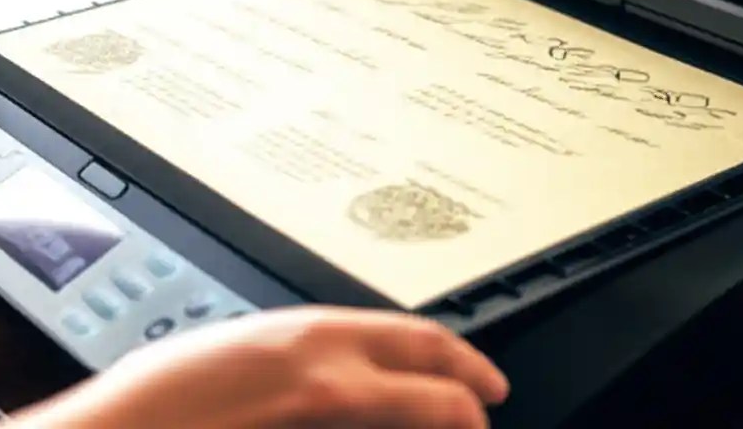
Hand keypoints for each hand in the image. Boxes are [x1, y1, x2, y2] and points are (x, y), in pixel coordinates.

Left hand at [1, 306, 509, 428]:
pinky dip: (368, 341)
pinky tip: (368, 364)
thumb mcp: (306, 422)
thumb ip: (360, 414)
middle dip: (462, 362)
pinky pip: (332, 325)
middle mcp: (309, 343)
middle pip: (415, 339)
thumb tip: (397, 414)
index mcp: (328, 385)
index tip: (481, 426)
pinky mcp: (251, 327)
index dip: (468, 415)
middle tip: (491, 390)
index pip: (433, 396)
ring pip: (374, 324)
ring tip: (440, 373)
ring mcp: (279, 328)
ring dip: (417, 347)